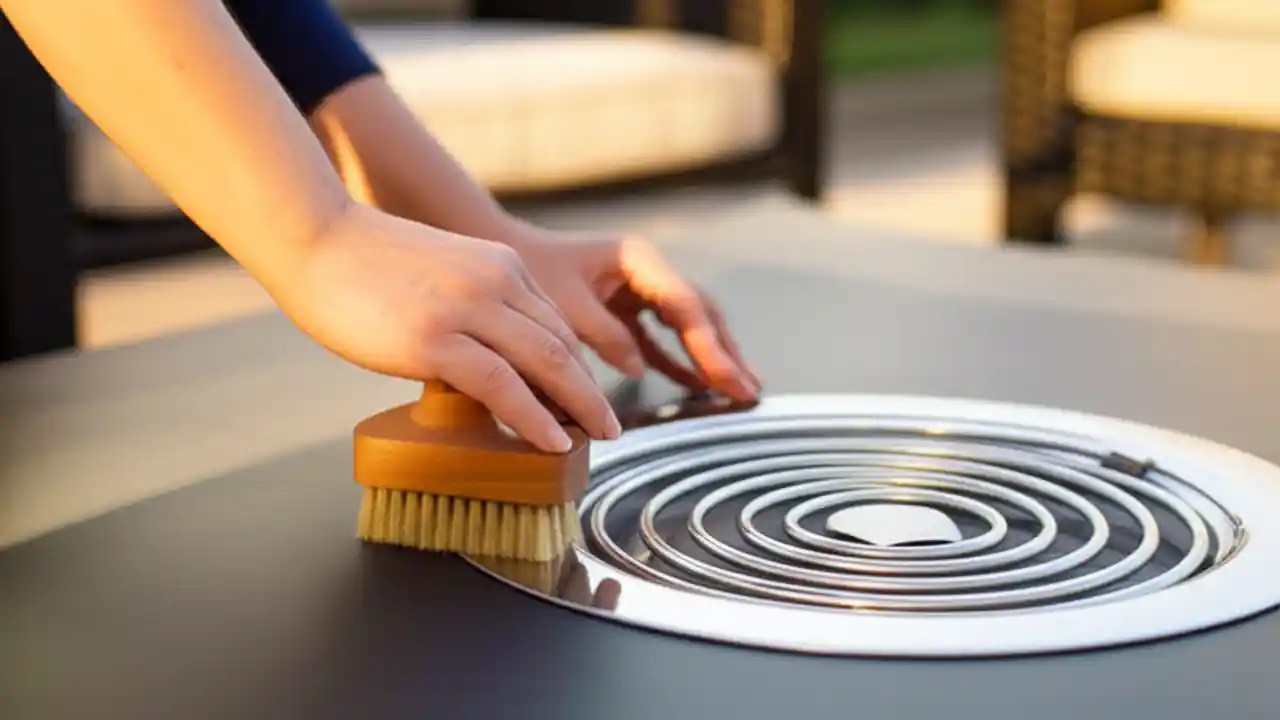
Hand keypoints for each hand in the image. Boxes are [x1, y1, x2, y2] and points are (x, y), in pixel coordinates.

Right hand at [271, 203, 620, 451]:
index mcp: (500, 264)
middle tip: (612, 425)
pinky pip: (504, 385)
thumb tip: (482, 365)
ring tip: (600, 438)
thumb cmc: (363, 263)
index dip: (579, 366)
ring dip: (581, 406)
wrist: (314, 237)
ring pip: (547, 363)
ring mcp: (467, 309)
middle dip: (593, 390)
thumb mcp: (439, 274)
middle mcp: (496, 281)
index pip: (556, 322)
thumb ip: (471, 309)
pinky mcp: (436, 340)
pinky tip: (553, 441)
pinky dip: (536, 417)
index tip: (588, 397)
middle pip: (564, 344)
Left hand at [507, 230, 759, 401]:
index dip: (708, 345)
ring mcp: (640, 289)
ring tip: (738, 391)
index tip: (727, 377)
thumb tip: (636, 368)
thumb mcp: (563, 302)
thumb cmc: (530, 270)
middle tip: (748, 389)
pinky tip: (698, 386)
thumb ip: (602, 334)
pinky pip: (662, 339)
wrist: (501, 255)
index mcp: (637, 258)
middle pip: (699, 313)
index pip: (684, 305)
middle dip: (724, 352)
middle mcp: (647, 270)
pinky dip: (679, 362)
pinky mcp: (628, 310)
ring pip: (689, 326)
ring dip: (711, 358)